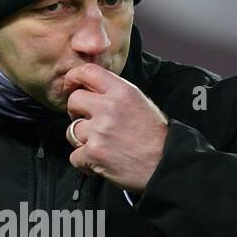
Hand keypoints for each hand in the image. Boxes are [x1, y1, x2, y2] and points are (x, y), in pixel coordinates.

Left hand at [63, 63, 167, 192]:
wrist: (166, 165)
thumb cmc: (155, 137)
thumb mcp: (140, 103)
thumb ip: (115, 93)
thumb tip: (92, 90)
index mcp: (122, 91)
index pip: (87, 72)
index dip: (73, 78)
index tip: (70, 86)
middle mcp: (108, 108)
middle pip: (73, 100)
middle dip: (76, 112)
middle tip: (88, 122)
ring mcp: (99, 131)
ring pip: (72, 130)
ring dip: (82, 140)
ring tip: (101, 145)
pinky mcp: (93, 153)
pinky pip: (74, 156)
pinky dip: (84, 162)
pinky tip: (100, 162)